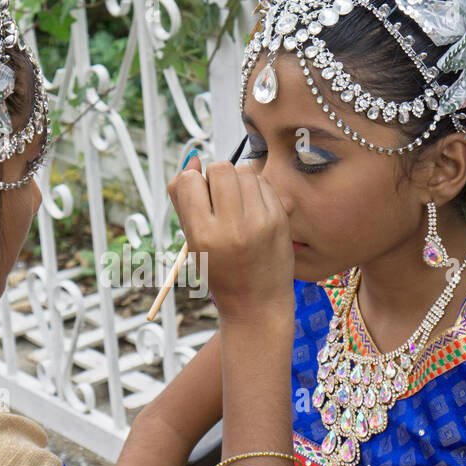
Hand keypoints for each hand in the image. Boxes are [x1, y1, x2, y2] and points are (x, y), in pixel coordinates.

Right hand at [167, 153, 292, 322]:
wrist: (258, 305)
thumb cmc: (220, 272)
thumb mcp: (193, 242)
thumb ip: (185, 200)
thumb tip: (193, 159)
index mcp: (203, 235)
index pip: (189, 180)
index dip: (191, 183)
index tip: (198, 198)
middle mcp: (232, 227)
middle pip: (220, 168)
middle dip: (216, 176)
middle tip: (219, 197)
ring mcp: (260, 222)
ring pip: (245, 170)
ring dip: (238, 180)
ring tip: (237, 203)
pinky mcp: (280, 219)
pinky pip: (264, 183)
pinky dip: (256, 189)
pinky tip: (253, 209)